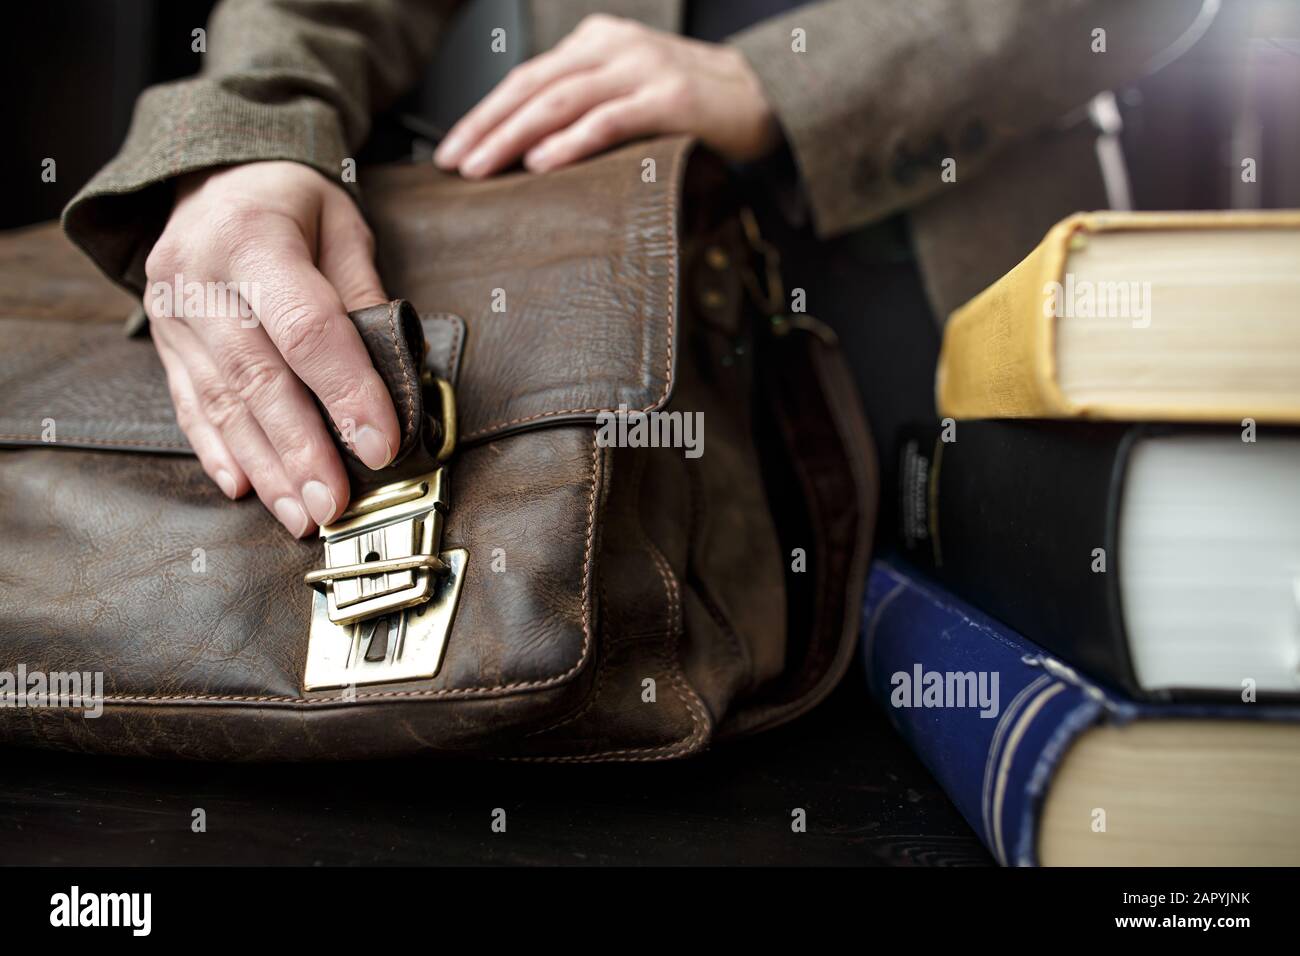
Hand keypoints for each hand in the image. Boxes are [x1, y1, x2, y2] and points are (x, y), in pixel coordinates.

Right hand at [145, 161, 399, 536]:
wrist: (211, 174)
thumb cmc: (289, 201)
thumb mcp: (341, 225)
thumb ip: (364, 295)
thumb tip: (393, 373)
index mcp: (253, 237)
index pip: (306, 327)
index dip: (346, 391)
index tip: (380, 443)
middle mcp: (200, 277)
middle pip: (256, 378)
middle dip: (301, 451)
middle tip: (334, 504)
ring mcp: (172, 314)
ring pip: (221, 404)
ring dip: (265, 468)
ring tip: (302, 514)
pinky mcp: (164, 343)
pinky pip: (190, 406)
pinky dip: (219, 452)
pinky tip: (245, 488)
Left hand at [434, 14, 778, 177]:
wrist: (762, 96)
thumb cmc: (692, 102)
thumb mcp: (628, 87)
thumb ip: (584, 102)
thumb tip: (526, 146)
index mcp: (596, 42)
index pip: (526, 78)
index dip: (484, 114)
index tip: (452, 149)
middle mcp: (613, 47)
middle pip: (533, 87)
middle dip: (486, 127)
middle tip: (454, 162)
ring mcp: (642, 69)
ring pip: (561, 101)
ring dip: (514, 137)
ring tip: (483, 167)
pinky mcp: (670, 99)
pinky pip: (609, 120)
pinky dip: (571, 141)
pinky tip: (541, 161)